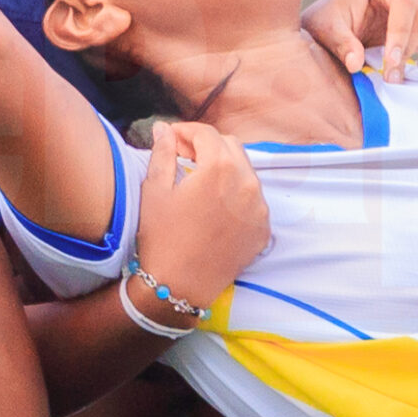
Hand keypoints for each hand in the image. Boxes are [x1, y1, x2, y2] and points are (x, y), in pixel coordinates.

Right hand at [133, 121, 267, 318]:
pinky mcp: (263, 228)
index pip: (206, 134)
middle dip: (207, 145)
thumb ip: (163, 153)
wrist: (179, 287)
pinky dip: (237, 193)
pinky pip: (253, 198)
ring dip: (224, 167)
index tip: (172, 138)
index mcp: (219, 168)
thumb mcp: (154, 191)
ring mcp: (259, 207)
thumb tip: (164, 129)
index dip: (186, 131)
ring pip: (245, 171)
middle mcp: (247, 183)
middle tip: (184, 155)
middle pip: (230, 147)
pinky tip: (216, 204)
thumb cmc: (161, 238)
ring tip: (200, 179)